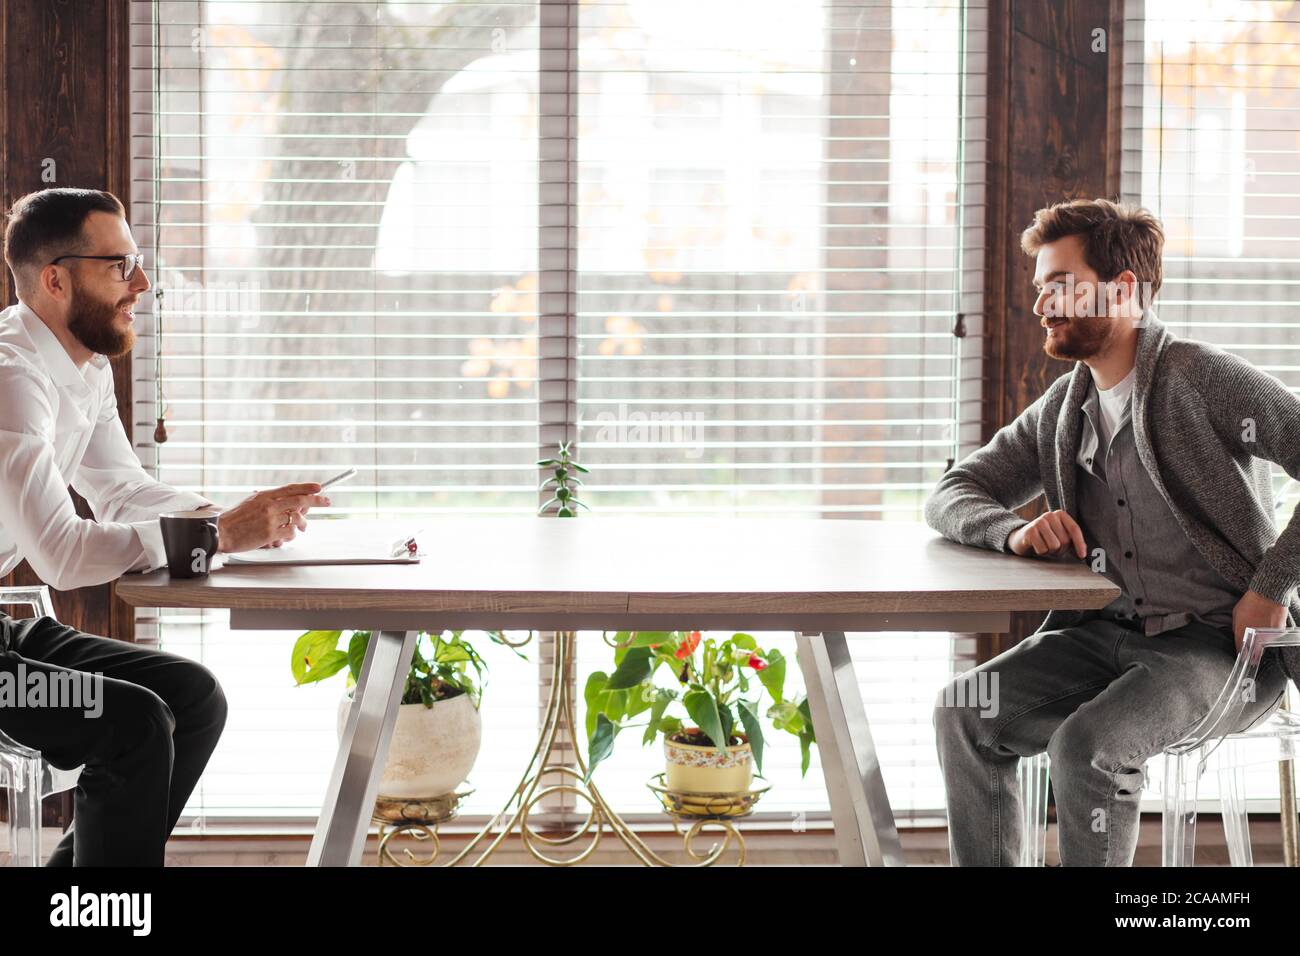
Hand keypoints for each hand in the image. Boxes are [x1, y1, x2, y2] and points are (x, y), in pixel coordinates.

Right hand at [213, 482, 330, 553]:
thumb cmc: (236, 519)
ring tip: (301, 528)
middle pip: (300, 500)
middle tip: (327, 502)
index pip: (291, 488)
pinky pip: (290, 533)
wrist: (222, 532)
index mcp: (265, 496)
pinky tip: (283, 538)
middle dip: (317, 500)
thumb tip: (294, 503)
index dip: (307, 487)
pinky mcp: (270, 534)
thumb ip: (271, 501)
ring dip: (302, 524)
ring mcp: (270, 519)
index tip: (320, 487)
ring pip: (297, 519)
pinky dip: (290, 536)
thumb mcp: (252, 503)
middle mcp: (269, 505)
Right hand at [1007, 509, 1086, 559]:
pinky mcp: (1030, 531)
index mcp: (1060, 515)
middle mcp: (1049, 515)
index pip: (1074, 529)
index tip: (1082, 556)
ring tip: (1044, 546)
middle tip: (1052, 548)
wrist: (1020, 538)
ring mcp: (1038, 522)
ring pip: (1054, 545)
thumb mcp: (1059, 536)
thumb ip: (1072, 541)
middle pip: (1065, 540)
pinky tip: (1035, 546)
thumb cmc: (1044, 539)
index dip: (1080, 543)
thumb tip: (1084, 552)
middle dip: (1060, 549)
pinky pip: (1042, 549)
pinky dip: (1040, 552)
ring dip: (1050, 551)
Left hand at [1231, 589, 1286, 652]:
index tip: (1242, 655)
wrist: (1268, 595)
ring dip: (1262, 640)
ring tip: (1260, 628)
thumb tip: (1237, 634)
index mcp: (1243, 633)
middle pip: (1254, 650)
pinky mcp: (1278, 632)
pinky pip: (1272, 635)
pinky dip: (1270, 633)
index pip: (1241, 649)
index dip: (1241, 653)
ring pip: (1264, 643)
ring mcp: (1268, 635)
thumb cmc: (1250, 602)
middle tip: (1252, 647)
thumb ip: (1236, 627)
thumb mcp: (1236, 614)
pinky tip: (1267, 623)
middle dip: (1253, 650)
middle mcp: (1255, 637)